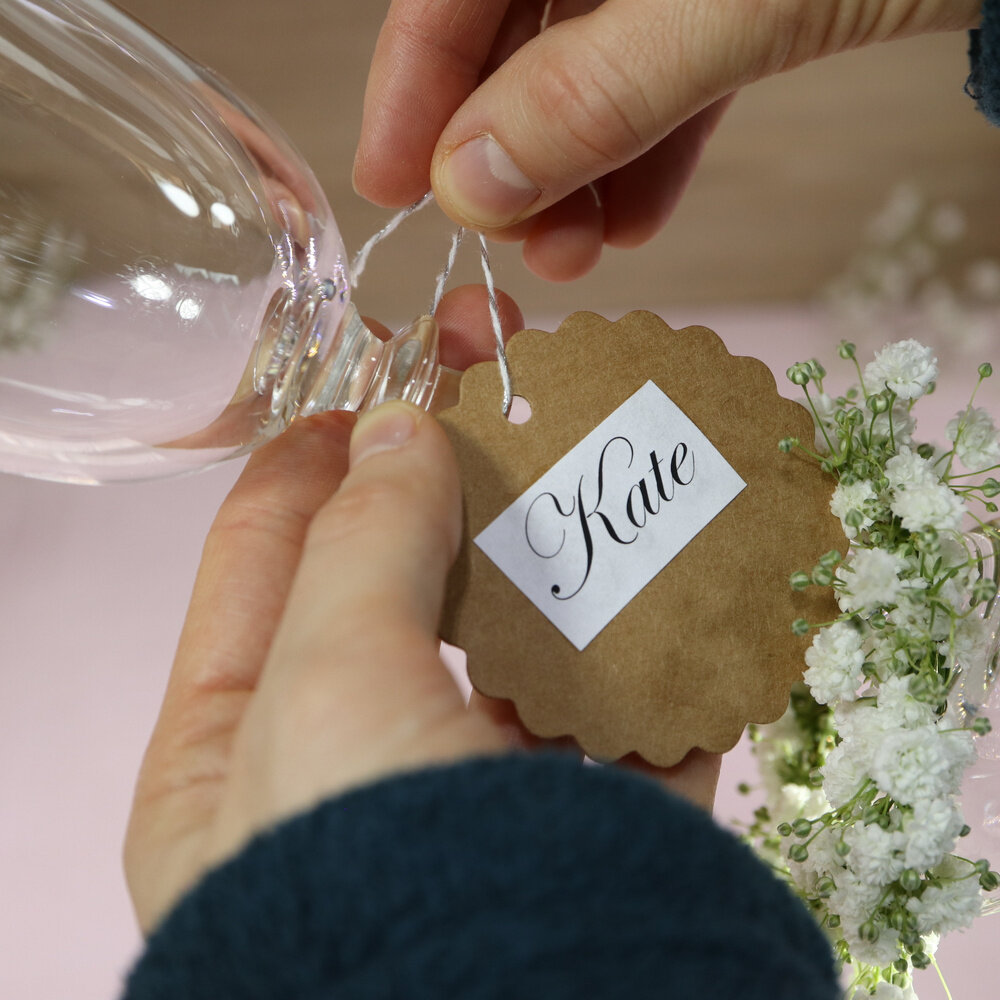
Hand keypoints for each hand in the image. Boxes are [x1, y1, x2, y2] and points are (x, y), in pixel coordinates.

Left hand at [123, 286, 720, 934]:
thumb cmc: (369, 874)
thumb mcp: (328, 686)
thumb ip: (364, 541)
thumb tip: (394, 426)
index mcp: (238, 753)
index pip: (263, 561)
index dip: (315, 452)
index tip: (374, 372)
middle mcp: (353, 769)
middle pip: (403, 582)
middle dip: (452, 472)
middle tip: (498, 365)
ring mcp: (476, 797)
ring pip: (519, 635)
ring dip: (567, 541)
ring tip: (599, 441)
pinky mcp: (586, 829)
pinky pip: (623, 712)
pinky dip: (658, 641)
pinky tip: (685, 560)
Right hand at [354, 0, 979, 281]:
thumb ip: (598, 88)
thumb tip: (470, 181)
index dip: (414, 83)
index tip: (391, 183)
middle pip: (515, 32)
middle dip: (506, 151)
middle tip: (506, 243)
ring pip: (591, 70)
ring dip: (576, 174)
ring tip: (575, 256)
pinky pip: (669, 82)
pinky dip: (650, 157)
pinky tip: (636, 223)